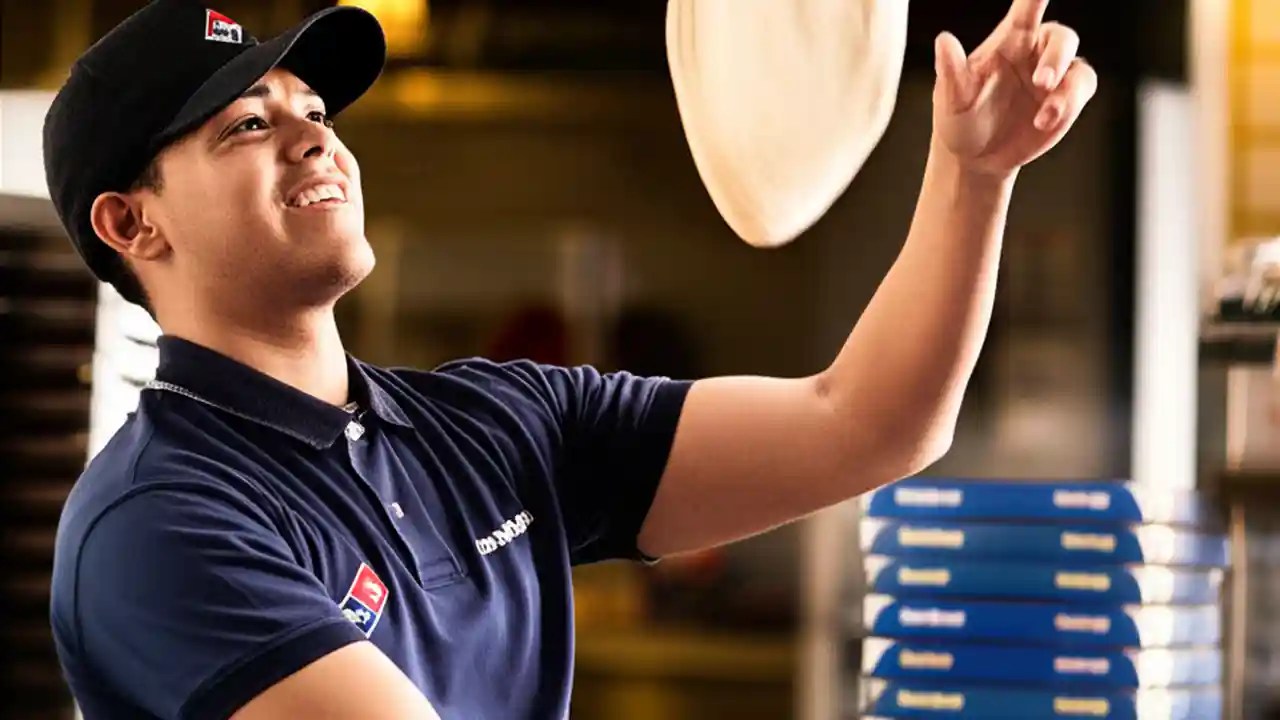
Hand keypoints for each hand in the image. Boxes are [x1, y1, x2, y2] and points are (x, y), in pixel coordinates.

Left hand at [932, 0, 1096, 176]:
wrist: (975, 158)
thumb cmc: (959, 119)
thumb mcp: (950, 98)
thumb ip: (950, 70)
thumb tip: (943, 39)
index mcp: (1008, 41)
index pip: (1027, 9)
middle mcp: (1035, 52)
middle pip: (1062, 38)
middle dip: (1057, 57)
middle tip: (1042, 81)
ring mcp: (1055, 75)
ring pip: (1077, 67)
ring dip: (1066, 91)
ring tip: (1043, 117)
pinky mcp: (1067, 98)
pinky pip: (1081, 90)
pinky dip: (1069, 105)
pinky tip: (1044, 122)